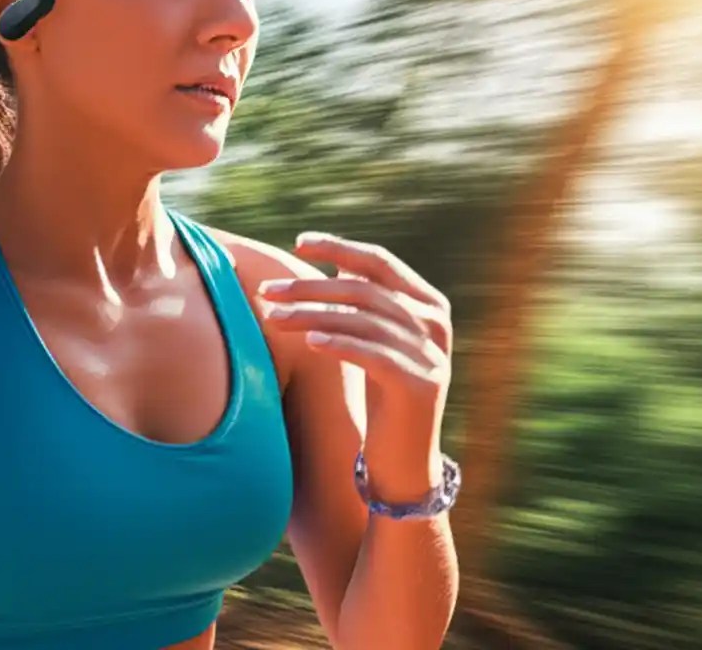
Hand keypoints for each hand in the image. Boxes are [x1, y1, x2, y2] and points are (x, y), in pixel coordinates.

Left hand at [259, 232, 453, 501]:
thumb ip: (365, 304)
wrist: (405, 458)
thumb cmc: (383, 393)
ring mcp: (432, 354)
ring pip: (362, 320)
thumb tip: (335, 266)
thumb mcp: (376, 342)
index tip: (299, 243)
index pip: (380, 261)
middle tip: (266, 291)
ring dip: (311, 315)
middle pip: (364, 290)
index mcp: (428, 303)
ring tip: (272, 319)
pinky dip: (339, 343)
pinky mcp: (420, 385)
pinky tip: (309, 342)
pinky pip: (372, 355)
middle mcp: (435, 323)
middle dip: (309, 287)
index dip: (339, 248)